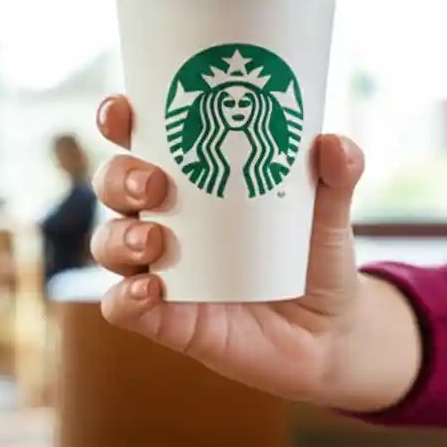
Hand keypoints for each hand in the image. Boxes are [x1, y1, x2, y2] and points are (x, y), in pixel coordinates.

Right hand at [90, 95, 369, 404]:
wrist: (329, 334)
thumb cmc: (315, 261)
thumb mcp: (328, 215)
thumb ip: (337, 177)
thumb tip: (336, 143)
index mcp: (193, 181)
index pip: (141, 141)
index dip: (120, 120)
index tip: (123, 111)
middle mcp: (166, 221)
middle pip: (114, 186)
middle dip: (120, 177)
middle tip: (156, 183)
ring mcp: (163, 270)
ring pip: (109, 244)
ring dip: (119, 236)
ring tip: (154, 238)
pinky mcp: (169, 320)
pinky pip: (124, 308)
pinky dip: (125, 299)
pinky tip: (148, 291)